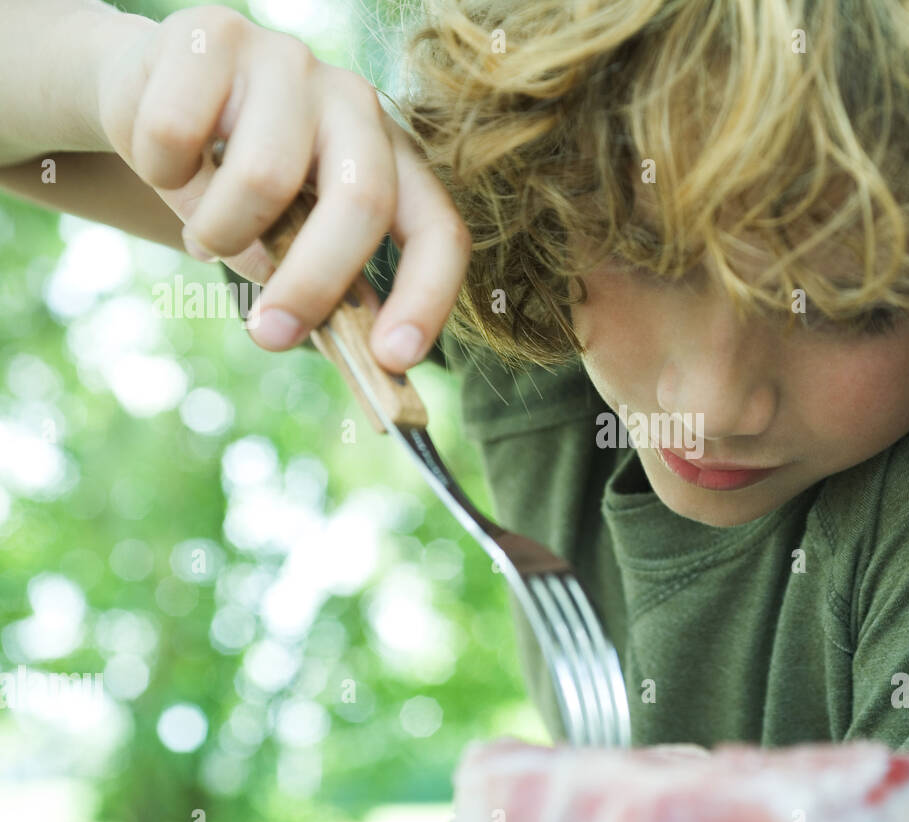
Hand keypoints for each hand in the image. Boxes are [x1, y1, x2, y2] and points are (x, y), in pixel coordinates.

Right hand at [95, 5, 469, 371]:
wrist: (154, 94)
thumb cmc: (237, 184)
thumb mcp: (290, 239)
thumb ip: (326, 294)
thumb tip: (369, 382)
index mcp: (391, 159)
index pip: (438, 230)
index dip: (426, 296)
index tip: (395, 358)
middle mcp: (355, 104)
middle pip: (361, 202)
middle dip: (314, 284)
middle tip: (271, 336)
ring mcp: (290, 63)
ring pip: (262, 178)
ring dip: (219, 232)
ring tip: (206, 233)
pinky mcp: (214, 36)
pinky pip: (178, 137)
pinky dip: (161, 176)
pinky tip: (166, 164)